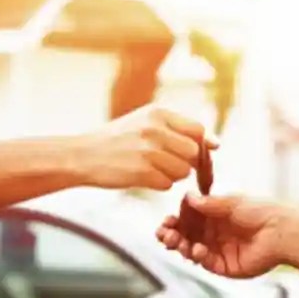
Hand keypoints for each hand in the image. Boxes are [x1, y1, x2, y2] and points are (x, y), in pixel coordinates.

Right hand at [78, 105, 213, 190]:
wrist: (82, 155)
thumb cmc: (117, 140)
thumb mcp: (145, 122)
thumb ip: (179, 129)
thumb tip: (216, 144)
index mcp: (159, 113)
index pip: (198, 130)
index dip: (199, 145)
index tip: (188, 153)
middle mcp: (155, 129)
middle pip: (193, 153)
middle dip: (184, 162)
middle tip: (164, 163)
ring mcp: (148, 151)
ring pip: (183, 171)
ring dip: (172, 175)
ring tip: (151, 169)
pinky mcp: (141, 172)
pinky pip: (167, 184)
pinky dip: (158, 184)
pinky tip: (142, 177)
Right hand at [156, 194, 288, 278]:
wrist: (280, 232)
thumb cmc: (261, 212)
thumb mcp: (232, 202)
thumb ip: (208, 203)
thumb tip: (187, 197)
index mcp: (215, 216)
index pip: (188, 219)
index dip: (175, 220)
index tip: (167, 219)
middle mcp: (214, 233)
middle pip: (185, 236)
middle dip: (171, 235)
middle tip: (163, 234)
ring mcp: (218, 250)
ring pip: (190, 249)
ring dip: (179, 245)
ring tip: (174, 241)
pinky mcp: (224, 266)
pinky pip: (205, 262)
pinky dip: (197, 256)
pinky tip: (196, 249)